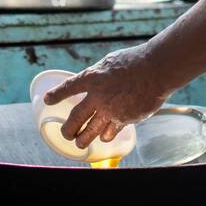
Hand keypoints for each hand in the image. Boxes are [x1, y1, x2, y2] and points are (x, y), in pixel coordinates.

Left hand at [42, 46, 172, 149]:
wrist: (157, 69)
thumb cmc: (136, 61)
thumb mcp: (110, 63)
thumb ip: (98, 77)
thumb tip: (92, 88)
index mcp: (92, 77)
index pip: (68, 88)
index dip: (57, 95)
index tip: (48, 100)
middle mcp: (98, 96)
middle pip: (75, 119)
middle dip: (68, 130)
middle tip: (66, 134)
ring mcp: (111, 109)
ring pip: (90, 132)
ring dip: (83, 140)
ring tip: (80, 143)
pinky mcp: (125, 119)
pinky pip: (110, 132)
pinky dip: (106, 135)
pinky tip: (105, 136)